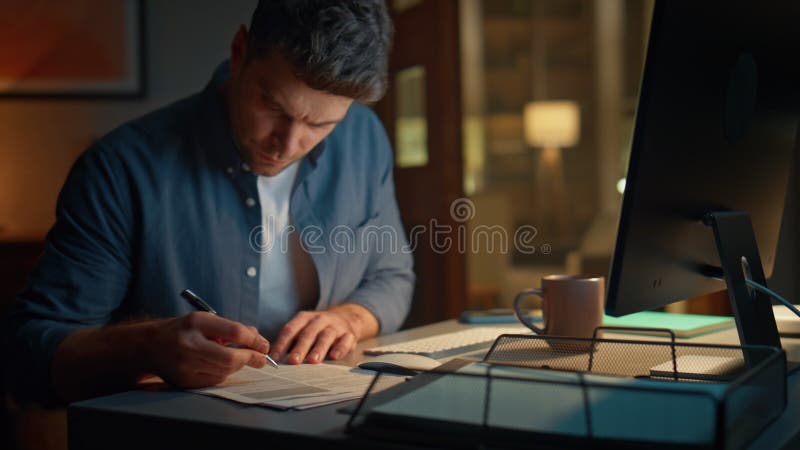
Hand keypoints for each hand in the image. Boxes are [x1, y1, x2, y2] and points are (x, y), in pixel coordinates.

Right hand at [144, 312, 270, 387]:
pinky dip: (223, 373)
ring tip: (238, 358)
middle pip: (230, 357)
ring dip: (237, 365)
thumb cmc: (183, 330)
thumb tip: (257, 338)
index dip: (254, 340)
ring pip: (225, 370)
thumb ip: (231, 328)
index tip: (263, 345)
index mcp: (196, 323)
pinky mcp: (184, 381)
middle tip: (261, 358)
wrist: (150, 346)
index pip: (234, 332)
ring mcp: (185, 365)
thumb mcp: (205, 320)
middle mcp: (189, 344)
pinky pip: (214, 380)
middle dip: (250, 358)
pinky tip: (218, 365)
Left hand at [269, 304, 378, 363]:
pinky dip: (340, 348)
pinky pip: (345, 340)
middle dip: (300, 348)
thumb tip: (274, 359)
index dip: (282, 344)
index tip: (275, 358)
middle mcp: (319, 320)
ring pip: (326, 336)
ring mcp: (335, 326)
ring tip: (312, 361)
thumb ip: (292, 342)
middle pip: (308, 333)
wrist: (346, 319)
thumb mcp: (304, 329)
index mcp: (304, 318)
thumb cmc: (318, 329)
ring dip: (319, 349)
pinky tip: (334, 356)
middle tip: (292, 361)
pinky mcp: (349, 334)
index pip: (290, 330)